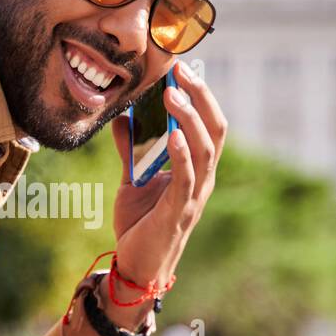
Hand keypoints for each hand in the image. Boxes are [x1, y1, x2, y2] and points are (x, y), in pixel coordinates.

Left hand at [108, 59, 226, 296]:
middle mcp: (202, 179)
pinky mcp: (178, 212)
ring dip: (189, 119)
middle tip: (181, 71)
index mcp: (195, 168)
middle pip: (215, 130)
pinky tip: (173, 135)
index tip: (182, 67)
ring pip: (204, 150)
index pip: (207, 124)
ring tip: (172, 94)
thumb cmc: (139, 225)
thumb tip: (121, 117)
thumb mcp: (131, 180)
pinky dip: (181, 155)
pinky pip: (186, 179)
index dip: (200, 95)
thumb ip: (130, 151)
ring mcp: (194, 196)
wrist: (136, 268)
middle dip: (201, 98)